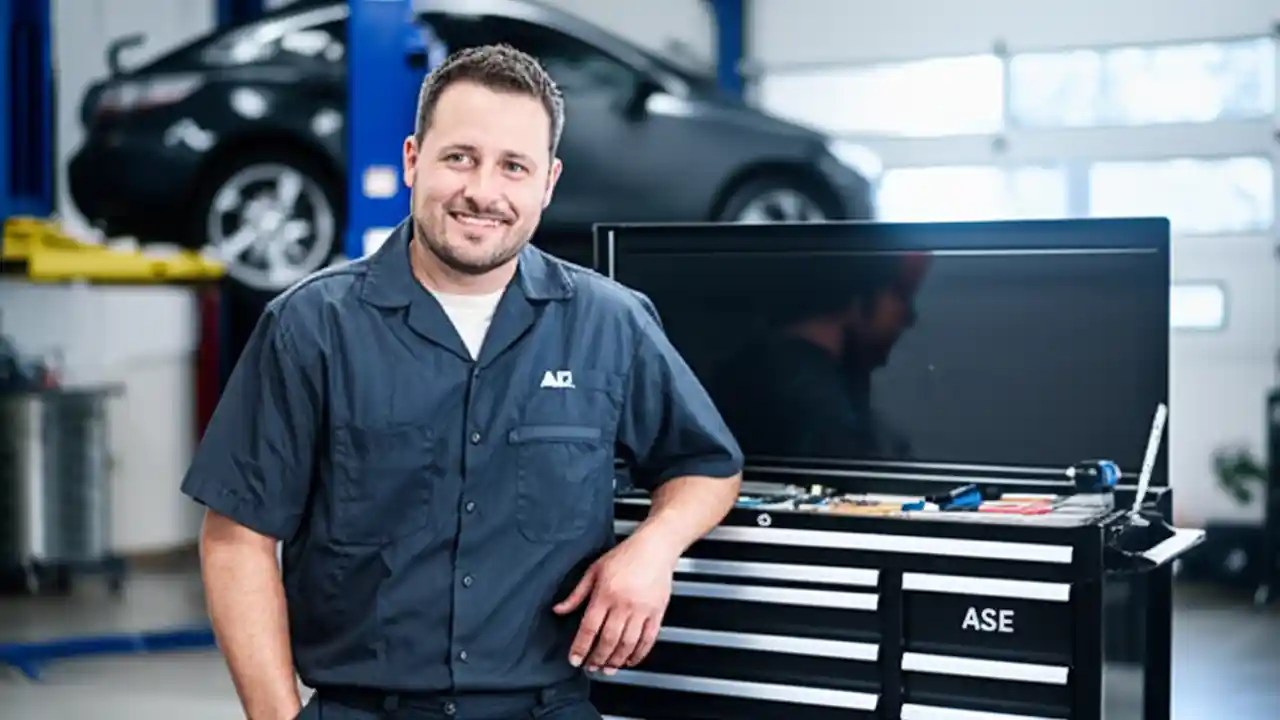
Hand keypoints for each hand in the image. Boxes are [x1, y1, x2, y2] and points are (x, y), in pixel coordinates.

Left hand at [552, 531, 680, 673]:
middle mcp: (624, 604)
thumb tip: (558, 609)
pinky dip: (639, 654)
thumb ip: (576, 594)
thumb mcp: (594, 570)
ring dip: (616, 660)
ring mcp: (642, 610)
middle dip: (597, 658)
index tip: (575, 659)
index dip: (580, 647)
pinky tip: (630, 660)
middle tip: (591, 667)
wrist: (655, 547)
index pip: (589, 627)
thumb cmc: (625, 555)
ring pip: (628, 644)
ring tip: (608, 668)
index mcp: (605, 593)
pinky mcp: (657, 613)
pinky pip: (648, 640)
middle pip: (608, 640)